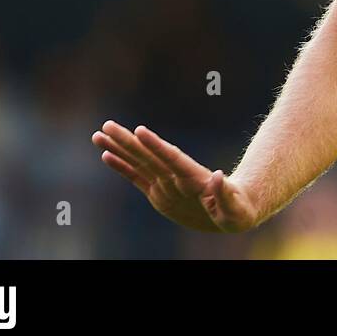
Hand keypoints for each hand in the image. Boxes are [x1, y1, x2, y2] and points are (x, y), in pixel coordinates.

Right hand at [92, 121, 258, 231]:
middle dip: (127, 141)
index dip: (156, 145)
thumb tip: (218, 176)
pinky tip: (106, 155)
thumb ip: (224, 194)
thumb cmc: (237, 210)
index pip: (172, 158)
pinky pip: (136, 177)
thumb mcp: (236, 208)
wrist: (232, 211)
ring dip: (119, 148)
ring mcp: (165, 183)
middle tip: (106, 125)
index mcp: (193, 178)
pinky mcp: (158, 193)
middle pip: (148, 156)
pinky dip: (122, 167)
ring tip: (99, 134)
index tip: (140, 130)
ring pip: (138, 162)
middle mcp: (176, 176)